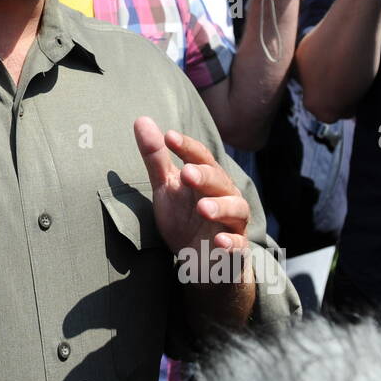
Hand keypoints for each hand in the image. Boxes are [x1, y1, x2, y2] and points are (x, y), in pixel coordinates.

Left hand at [135, 118, 250, 260]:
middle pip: (220, 181)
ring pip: (236, 209)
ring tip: (203, 208)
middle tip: (187, 173)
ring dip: (221, 207)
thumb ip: (155, 157)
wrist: (199, 260)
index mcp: (207, 178)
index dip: (187, 147)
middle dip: (205, 176)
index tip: (169, 137)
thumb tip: (141, 119)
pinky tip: (220, 241)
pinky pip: (239, 245)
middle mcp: (225, 196)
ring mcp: (233, 223)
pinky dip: (232, 243)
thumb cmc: (184, 218)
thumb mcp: (165, 188)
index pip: (200, 157)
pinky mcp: (236, 250)